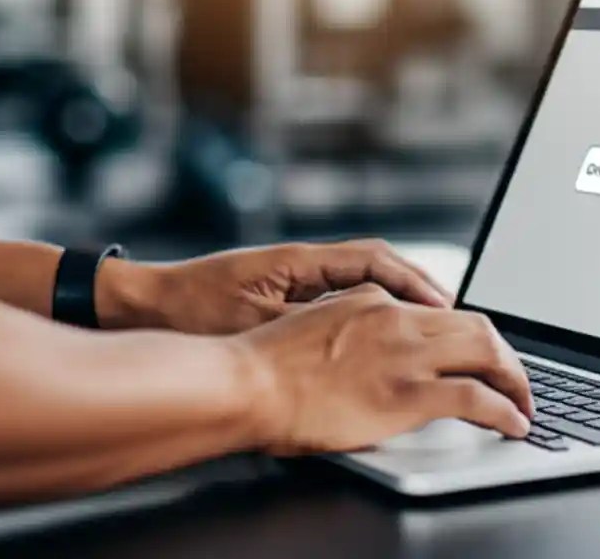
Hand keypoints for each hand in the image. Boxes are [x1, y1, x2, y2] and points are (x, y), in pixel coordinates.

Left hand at [95, 239, 451, 333]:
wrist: (142, 304)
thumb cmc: (189, 313)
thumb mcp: (252, 325)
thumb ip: (306, 326)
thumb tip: (361, 333)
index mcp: (299, 262)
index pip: (375, 259)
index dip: (416, 283)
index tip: (445, 306)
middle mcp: (303, 263)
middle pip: (380, 267)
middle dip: (421, 292)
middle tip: (456, 319)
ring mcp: (296, 278)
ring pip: (365, 283)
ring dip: (400, 303)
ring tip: (434, 330)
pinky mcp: (286, 295)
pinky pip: (344, 299)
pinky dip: (372, 314)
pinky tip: (385, 341)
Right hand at [232, 284, 533, 453]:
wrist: (243, 383)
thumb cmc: (262, 367)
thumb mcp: (313, 328)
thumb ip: (350, 332)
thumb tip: (367, 356)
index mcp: (373, 301)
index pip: (443, 311)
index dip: (472, 336)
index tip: (483, 356)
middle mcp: (397, 319)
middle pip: (477, 326)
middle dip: (506, 356)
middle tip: (516, 381)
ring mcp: (406, 354)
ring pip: (488, 353)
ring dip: (516, 381)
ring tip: (525, 404)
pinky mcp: (409, 393)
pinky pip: (478, 398)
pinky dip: (506, 410)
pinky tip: (514, 424)